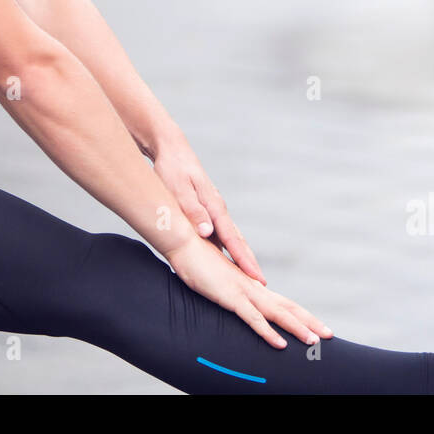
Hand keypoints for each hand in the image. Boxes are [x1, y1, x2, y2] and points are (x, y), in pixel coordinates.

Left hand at [152, 143, 265, 285]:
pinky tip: (227, 257)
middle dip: (249, 262)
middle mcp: (218, 209)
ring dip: (241, 256)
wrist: (171, 150)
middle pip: (237, 240)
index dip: (243, 259)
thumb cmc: (172, 169)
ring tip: (249, 275)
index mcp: (213, 206)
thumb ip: (193, 211)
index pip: (231, 238)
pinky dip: (229, 247)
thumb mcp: (179, 189)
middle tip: (261, 283)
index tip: (255, 277)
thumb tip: (207, 232)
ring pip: (231, 237)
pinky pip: (221, 233)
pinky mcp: (207, 209)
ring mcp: (214, 209)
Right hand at [162, 235, 332, 349]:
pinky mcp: (230, 295)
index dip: (300, 315)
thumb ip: (229, 289)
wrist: (185, 239)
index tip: (316, 325)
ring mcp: (243, 290)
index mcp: (251, 284)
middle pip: (288, 307)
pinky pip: (252, 318)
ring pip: (277, 313)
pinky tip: (279, 343)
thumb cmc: (197, 258)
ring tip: (314, 341)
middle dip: (310, 322)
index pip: (282, 302)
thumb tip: (237, 298)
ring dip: (297, 328)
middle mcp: (252, 286)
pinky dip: (267, 332)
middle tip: (330, 335)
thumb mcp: (216, 279)